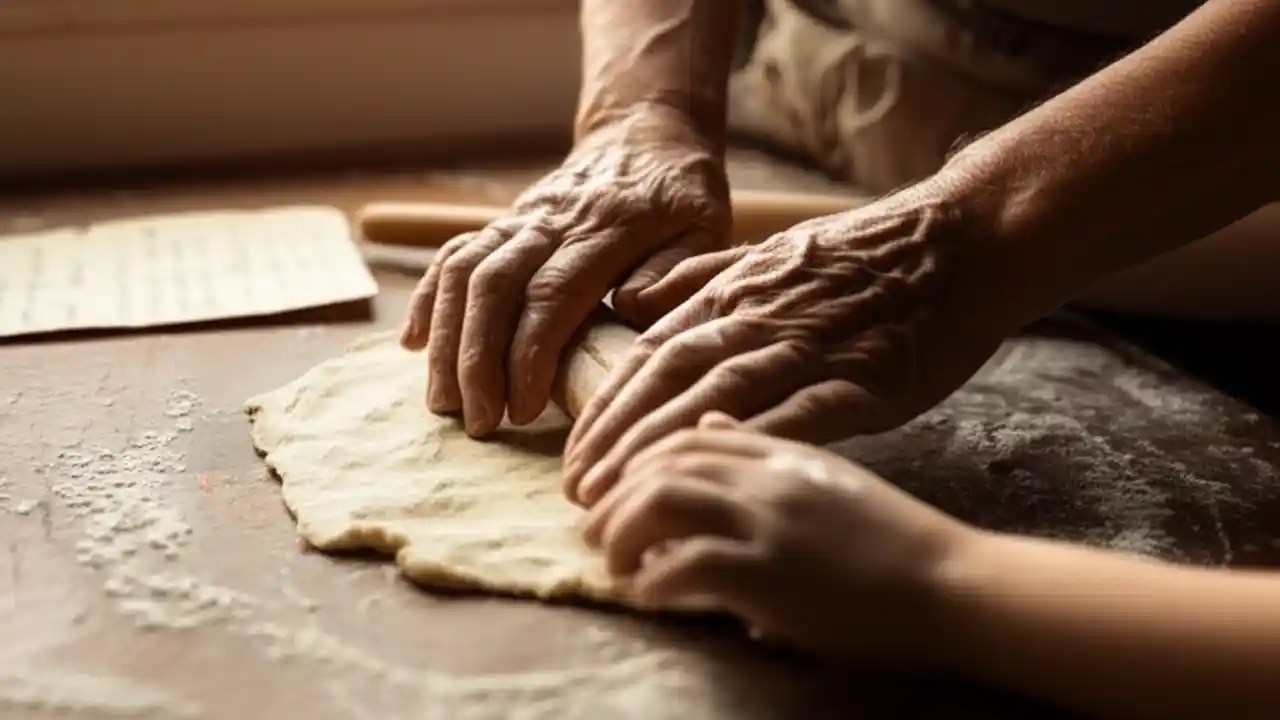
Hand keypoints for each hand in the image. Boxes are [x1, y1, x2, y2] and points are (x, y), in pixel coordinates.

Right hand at [400, 106, 729, 436]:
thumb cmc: (684, 197)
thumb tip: (632, 309)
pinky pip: (453, 254)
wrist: (646, 132)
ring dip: (447, 340)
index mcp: (611, 226)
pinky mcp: (503, 220)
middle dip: (477, 360)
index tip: (524, 410)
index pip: (554, 293)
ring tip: (444, 402)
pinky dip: (428, 300)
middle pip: (495, 285)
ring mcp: (522, 217)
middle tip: (479, 423)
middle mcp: (555, 218)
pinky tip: (415, 346)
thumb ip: (675, 272)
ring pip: (465, 271)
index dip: (530, 354)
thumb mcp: (705, 229)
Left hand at [564, 193, 1023, 504]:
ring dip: (661, 446)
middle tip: (577, 491)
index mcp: (735, 294)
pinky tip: (717, 479)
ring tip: (620, 494)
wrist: (959, 241)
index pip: (650, 354)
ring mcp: (813, 347)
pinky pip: (800, 413)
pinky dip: (753, 442)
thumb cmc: (867, 256)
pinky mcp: (865, 376)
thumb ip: (699, 282)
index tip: (572, 454)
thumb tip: (631, 305)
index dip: (606, 406)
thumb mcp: (771, 254)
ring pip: (718, 396)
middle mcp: (760, 318)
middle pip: (668, 378)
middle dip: (616, 437)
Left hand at [583, 413, 970, 661]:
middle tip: (591, 529)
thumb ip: (766, 448)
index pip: (687, 436)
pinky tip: (648, 596)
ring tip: (611, 564)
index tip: (612, 487)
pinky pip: (686, 564)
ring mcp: (769, 521)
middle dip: (614, 494)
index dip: (636, 457)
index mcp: (782, 449)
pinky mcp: (772, 573)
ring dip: (621, 533)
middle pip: (663, 462)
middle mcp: (768, 476)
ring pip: (661, 500)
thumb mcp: (828, 477)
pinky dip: (654, 580)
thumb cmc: (896, 541)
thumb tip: (710, 425)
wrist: (953, 586)